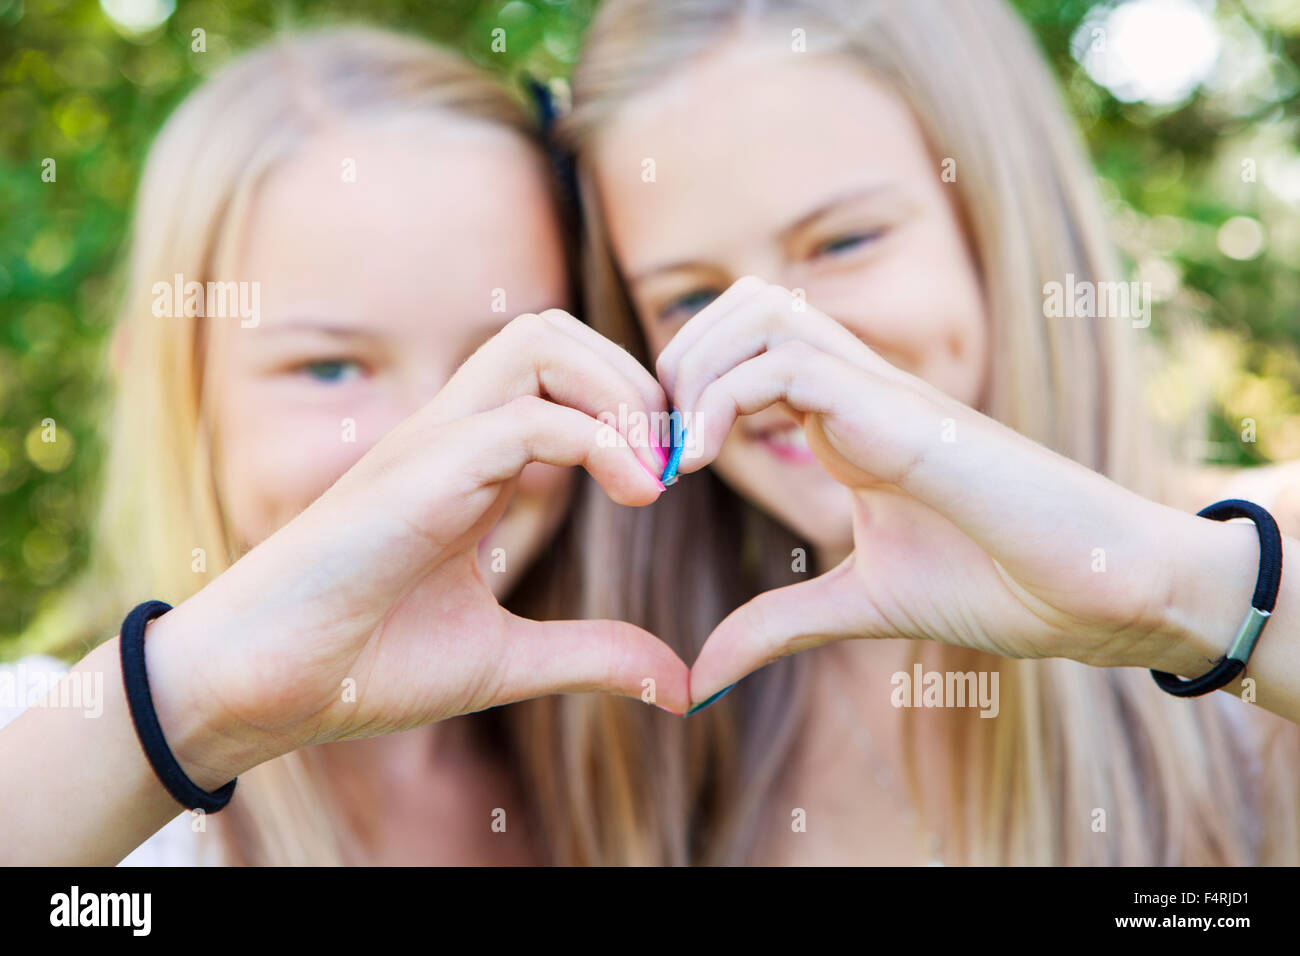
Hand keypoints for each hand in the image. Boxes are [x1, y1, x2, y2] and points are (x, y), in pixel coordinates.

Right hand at [150, 310, 689, 782]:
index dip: (630, 404)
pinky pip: (528, 421)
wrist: (263, 691)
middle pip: (550, 329)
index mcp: (466, 461)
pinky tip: (637, 494)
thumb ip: (591, 656)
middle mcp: (449, 434)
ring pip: (537, 341)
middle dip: (632, 377)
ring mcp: (431, 445)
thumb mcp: (505, 660)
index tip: (673, 476)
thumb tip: (679, 685)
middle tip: (673, 459)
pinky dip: (600, 443)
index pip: (556, 370)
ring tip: (653, 472)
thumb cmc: (363, 666)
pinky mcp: (420, 477)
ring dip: (617, 391)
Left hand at [656, 278, 1207, 702]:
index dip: (687, 387)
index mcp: (848, 418)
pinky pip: (790, 365)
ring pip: (762, 310)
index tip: (658, 466)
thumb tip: (702, 677)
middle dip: (679, 360)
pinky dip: (724, 401)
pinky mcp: (903, 415)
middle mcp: (861, 387)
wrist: (1100, 589)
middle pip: (746, 302)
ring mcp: (884, 392)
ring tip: (676, 453)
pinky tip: (702, 463)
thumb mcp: (862, 605)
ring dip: (696, 369)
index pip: (748, 347)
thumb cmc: (1002, 582)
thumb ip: (779, 623)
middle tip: (656, 446)